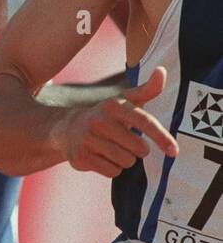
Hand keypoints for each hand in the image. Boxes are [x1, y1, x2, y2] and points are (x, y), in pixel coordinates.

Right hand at [56, 65, 177, 177]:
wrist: (69, 129)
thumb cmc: (108, 115)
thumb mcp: (126, 100)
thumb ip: (148, 89)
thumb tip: (162, 70)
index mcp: (113, 106)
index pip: (144, 122)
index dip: (161, 137)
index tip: (174, 151)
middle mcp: (99, 121)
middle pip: (139, 148)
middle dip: (139, 150)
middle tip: (127, 142)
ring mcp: (88, 139)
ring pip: (126, 161)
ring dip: (126, 160)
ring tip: (114, 149)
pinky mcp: (80, 157)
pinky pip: (112, 172)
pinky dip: (113, 168)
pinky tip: (103, 157)